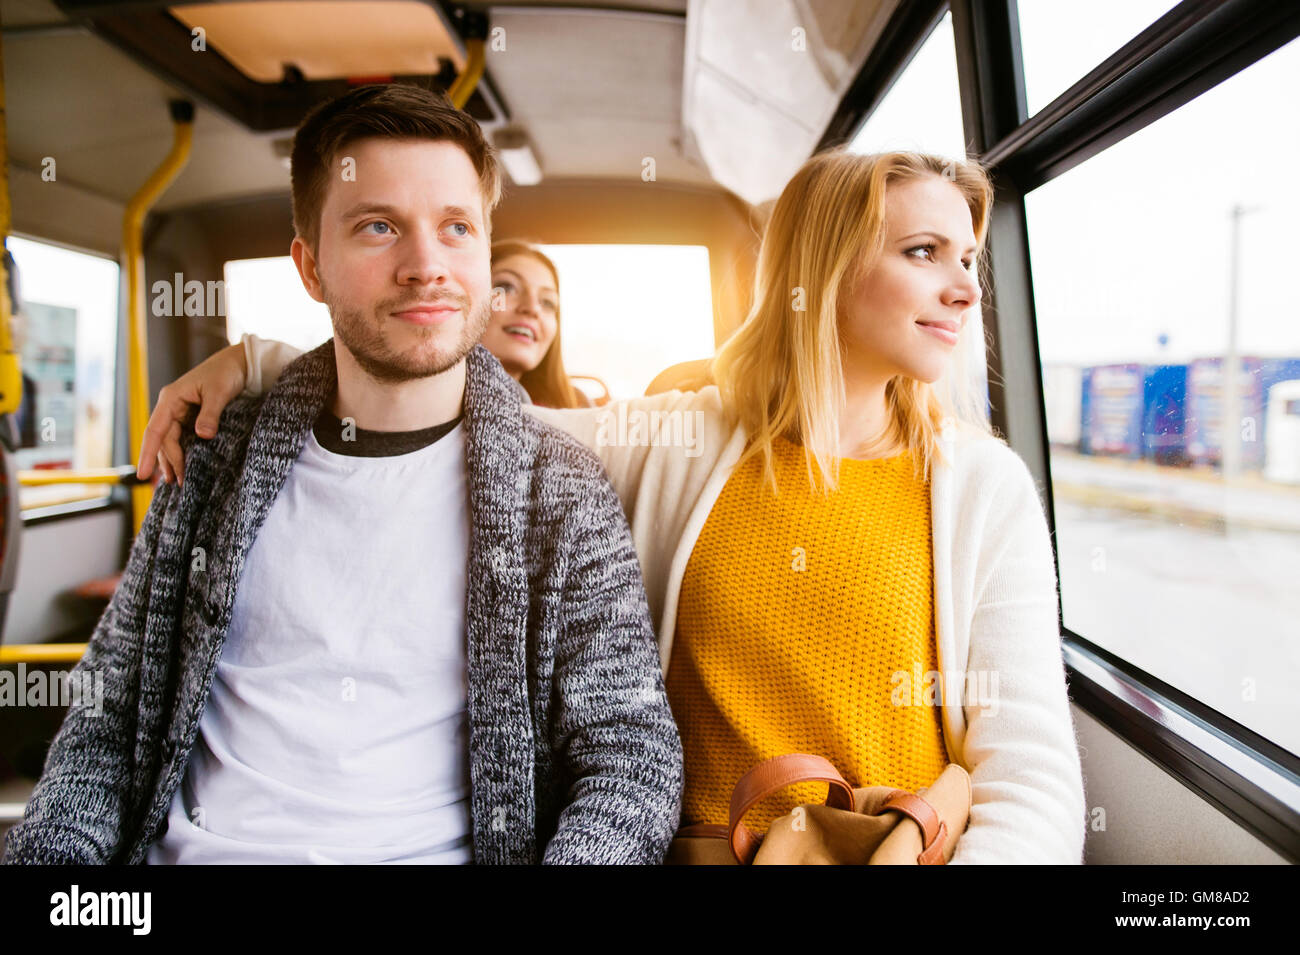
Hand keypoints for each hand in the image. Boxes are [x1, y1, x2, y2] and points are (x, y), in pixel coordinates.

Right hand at [136, 343, 247, 485]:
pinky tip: (185, 466)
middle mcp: (172, 406)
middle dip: (169, 461)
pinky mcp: (192, 417)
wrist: (240, 364)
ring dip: (174, 460)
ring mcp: (181, 412)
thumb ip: (210, 414)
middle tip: (179, 482)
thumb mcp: (219, 392)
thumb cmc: (227, 372)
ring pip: (172, 441)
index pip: (155, 430)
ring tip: (178, 481)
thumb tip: (201, 436)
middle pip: (164, 440)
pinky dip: (183, 452)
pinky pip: (183, 438)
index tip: (142, 474)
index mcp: (171, 398)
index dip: (147, 453)